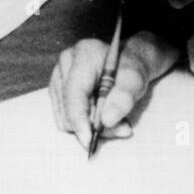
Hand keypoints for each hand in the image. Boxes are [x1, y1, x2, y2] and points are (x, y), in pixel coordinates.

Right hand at [49, 31, 179, 149]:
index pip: (74, 92)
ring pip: (65, 118)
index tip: (89, 140)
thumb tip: (107, 120)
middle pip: (68, 109)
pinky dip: (84, 124)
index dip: (79, 119)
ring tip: (113, 118)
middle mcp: (66, 62)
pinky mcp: (57, 90)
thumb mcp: (136, 80)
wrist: (126, 63)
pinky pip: (64, 118)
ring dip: (89, 126)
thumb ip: (124, 97)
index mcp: (84, 53)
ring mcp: (58, 76)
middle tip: (121, 127)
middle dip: (92, 125)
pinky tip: (100, 115)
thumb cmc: (131, 69)